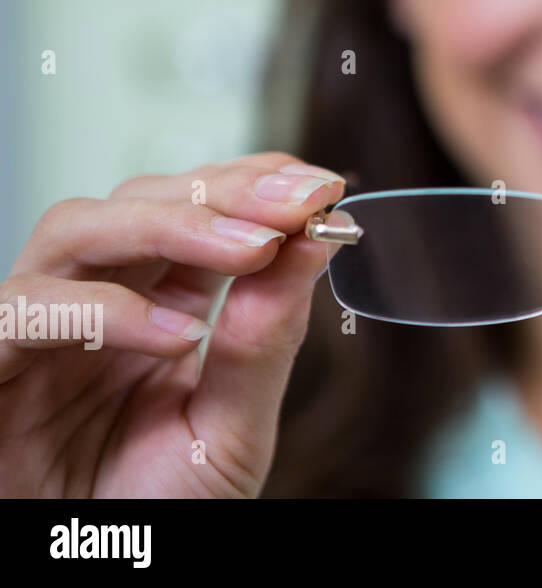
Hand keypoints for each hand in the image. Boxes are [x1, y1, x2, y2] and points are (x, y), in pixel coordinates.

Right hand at [0, 152, 344, 496]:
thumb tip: (314, 245)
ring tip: (251, 249)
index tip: (320, 185)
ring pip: (77, 228)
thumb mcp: (230, 428)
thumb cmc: (154, 511)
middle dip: (223, 191)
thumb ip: (265, 339)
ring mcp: (37, 331)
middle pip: (140, 199)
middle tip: (295, 203)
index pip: (198, 212)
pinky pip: (24, 309)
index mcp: (156, 307)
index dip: (254, 186)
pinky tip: (177, 336)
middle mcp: (94, 303)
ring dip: (171, 225)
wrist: (101, 580)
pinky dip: (102, 309)